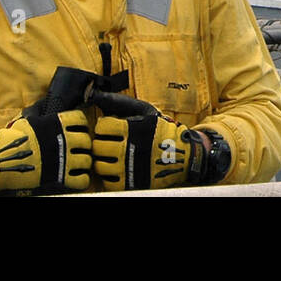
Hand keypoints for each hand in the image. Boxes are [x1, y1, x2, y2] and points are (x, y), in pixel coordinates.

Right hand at [0, 109, 92, 194]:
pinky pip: (82, 179)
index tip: (78, 129)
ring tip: (77, 163)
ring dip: (83, 162)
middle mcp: (63, 140)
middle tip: (78, 148)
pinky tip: (75, 178)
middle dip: (83, 144)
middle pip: (86, 140)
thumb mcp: (27, 120)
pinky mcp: (61, 178)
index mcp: (56, 124)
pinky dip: (81, 180)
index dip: (81, 125)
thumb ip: (40, 113)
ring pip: (87, 160)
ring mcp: (63, 159)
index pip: (80, 119)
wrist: (0, 162)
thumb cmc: (12, 140)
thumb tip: (43, 103)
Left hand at [90, 92, 206, 190]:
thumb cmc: (162, 131)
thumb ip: (123, 104)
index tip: (107, 128)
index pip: (102, 127)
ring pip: (100, 166)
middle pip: (98, 147)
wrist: (184, 155)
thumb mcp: (147, 112)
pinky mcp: (132, 184)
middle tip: (106, 142)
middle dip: (100, 143)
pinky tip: (115, 168)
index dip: (103, 126)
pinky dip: (109, 175)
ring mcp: (131, 168)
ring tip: (109, 156)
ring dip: (102, 160)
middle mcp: (130, 149)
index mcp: (134, 129)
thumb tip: (97, 97)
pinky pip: (109, 182)